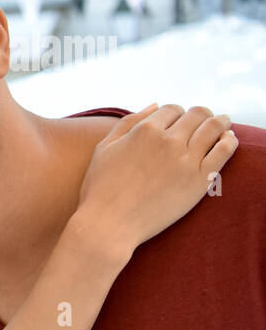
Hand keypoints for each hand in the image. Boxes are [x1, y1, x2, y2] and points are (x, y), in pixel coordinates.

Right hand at [74, 104, 237, 259]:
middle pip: (196, 114)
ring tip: (222, 125)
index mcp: (144, 130)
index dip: (176, 113)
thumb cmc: (100, 188)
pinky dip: (229, 140)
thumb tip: (155, 105)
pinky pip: (224, 150)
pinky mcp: (200, 179)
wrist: (108, 224)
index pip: (172, 109)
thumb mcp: (104, 148)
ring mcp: (186, 160)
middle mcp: (167, 141)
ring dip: (220, 122)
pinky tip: (228, 140)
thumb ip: (128, 123)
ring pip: (214, 127)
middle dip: (201, 114)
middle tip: (204, 120)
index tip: (178, 122)